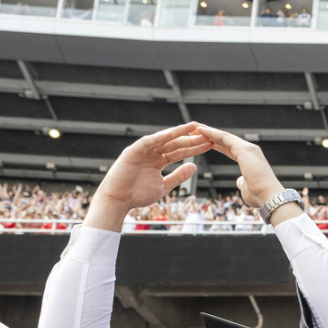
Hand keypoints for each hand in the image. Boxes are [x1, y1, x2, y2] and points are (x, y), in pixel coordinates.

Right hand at [91, 124, 207, 224]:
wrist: (118, 201)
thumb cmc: (138, 195)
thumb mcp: (164, 186)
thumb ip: (178, 176)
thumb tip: (195, 166)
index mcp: (159, 160)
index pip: (180, 152)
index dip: (194, 148)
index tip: (210, 144)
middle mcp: (152, 153)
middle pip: (175, 143)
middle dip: (191, 138)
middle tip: (207, 133)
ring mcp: (143, 151)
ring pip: (163, 139)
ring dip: (178, 132)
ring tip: (193, 126)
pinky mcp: (132, 151)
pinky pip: (147, 142)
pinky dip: (158, 137)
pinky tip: (171, 133)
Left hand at [194, 124, 285, 212]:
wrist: (270, 197)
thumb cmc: (260, 196)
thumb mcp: (246, 187)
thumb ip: (242, 182)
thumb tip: (239, 181)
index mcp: (249, 158)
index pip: (228, 147)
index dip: (214, 144)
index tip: (202, 141)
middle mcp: (249, 150)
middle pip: (225, 139)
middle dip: (209, 134)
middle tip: (194, 129)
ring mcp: (247, 148)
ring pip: (223, 136)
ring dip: (208, 131)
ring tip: (193, 127)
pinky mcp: (244, 149)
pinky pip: (224, 138)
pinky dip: (211, 133)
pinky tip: (200, 131)